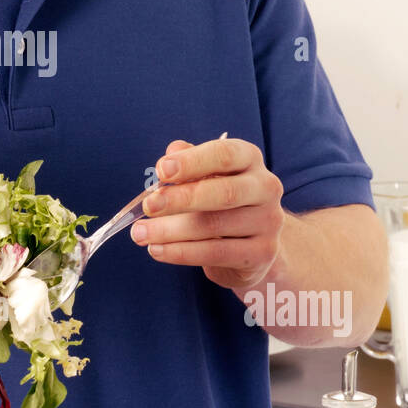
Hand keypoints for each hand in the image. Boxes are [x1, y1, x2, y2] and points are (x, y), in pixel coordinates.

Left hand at [131, 136, 285, 290]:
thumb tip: (171, 153)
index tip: (161, 170)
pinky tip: (158, 249)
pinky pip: (215, 253)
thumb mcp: (207, 176)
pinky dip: (181, 252)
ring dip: (170, 231)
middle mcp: (265, 187)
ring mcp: (267, 222)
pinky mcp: (261, 253)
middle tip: (147, 207)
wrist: (254, 242)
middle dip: (180, 200)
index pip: (224, 155)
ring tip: (140, 234)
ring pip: (214, 226)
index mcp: (249, 159)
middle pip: (224, 193)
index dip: (192, 162)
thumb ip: (189, 163)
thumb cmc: (221, 200)